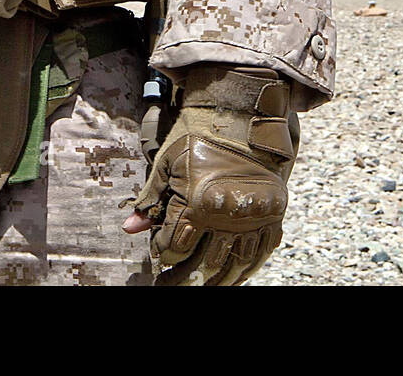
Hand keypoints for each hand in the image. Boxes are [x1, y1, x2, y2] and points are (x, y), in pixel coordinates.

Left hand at [127, 66, 299, 285]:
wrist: (241, 115)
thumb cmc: (198, 135)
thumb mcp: (167, 161)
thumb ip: (151, 198)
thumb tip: (129, 228)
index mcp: (197, 201)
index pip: (175, 246)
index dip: (162, 254)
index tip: (157, 258)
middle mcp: (227, 215)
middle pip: (202, 264)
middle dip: (184, 278)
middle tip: (171, 285)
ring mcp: (253, 218)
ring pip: (232, 266)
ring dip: (214, 281)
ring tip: (199, 286)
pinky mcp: (272, 217)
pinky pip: (258, 255)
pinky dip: (244, 271)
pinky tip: (230, 277)